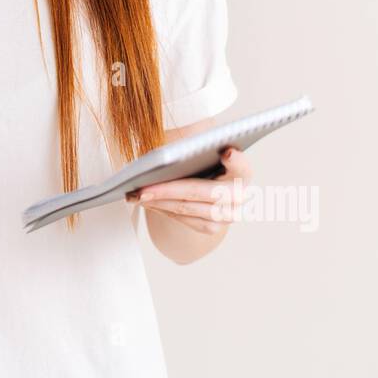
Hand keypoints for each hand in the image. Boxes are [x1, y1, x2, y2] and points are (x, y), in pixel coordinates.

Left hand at [126, 146, 251, 235]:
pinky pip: (182, 219)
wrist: (209, 186)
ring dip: (157, 201)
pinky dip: (161, 209)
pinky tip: (146, 202)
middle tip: (141, 188)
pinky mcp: (213, 228)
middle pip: (201, 192)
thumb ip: (193, 150)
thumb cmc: (203, 163)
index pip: (241, 165)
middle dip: (167, 190)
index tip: (226, 152)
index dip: (236, 160)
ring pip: (186, 208)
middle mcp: (239, 196)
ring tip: (135, 195)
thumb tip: (165, 158)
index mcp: (242, 171)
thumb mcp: (201, 152)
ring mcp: (227, 216)